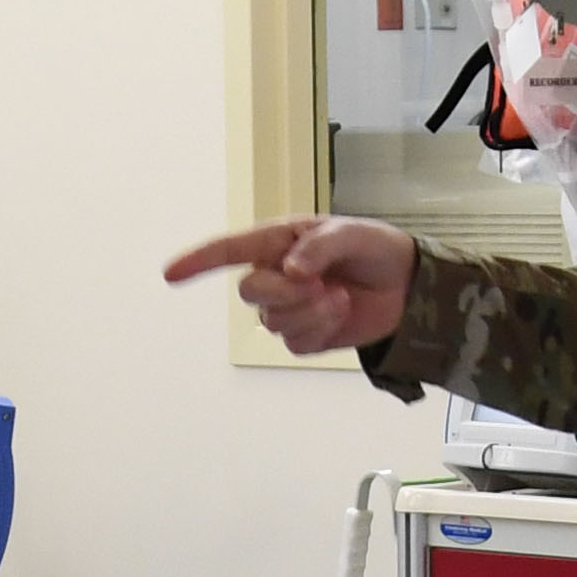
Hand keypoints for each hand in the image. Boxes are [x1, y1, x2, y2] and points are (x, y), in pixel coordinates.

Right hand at [165, 215, 415, 356]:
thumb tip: (290, 270)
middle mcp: (274, 274)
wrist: (405, 286)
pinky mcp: (304, 336)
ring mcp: (286, 308)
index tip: (170, 274)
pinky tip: (339, 313)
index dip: (197, 262)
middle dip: (283, 292)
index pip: (228, 251)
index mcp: (278, 241)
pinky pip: (294, 342)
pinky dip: (319, 329)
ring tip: (338, 296)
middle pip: (249, 291)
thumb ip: (318, 247)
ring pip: (272, 321)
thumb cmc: (374, 248)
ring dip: (308, 312)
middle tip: (319, 284)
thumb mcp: (352, 234)